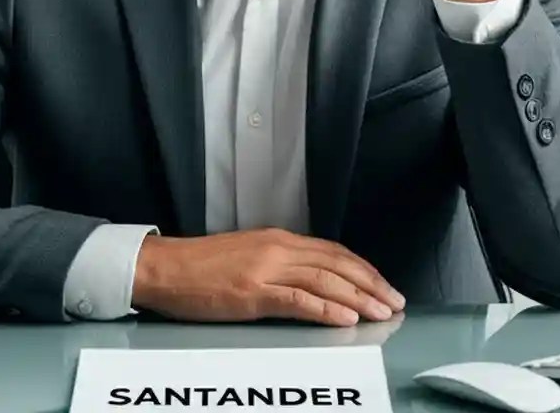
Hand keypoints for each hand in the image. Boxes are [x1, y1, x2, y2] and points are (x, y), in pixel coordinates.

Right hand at [131, 228, 405, 326]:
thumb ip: (279, 263)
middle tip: (396, 302)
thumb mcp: (247, 255)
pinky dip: (325, 309)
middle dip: (371, 284)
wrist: (163, 268)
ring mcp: (265, 271)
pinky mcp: (251, 293)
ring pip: (325, 281)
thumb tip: (312, 279)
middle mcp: (278, 250)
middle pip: (337, 265)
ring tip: (382, 313)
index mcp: (278, 240)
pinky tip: (345, 319)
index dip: (364, 269)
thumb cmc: (200, 267)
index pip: (333, 252)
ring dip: (358, 298)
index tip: (385, 285)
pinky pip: (297, 300)